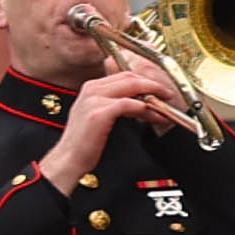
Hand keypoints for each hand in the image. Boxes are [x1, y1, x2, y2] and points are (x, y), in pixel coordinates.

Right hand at [37, 64, 184, 186]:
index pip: (123, 75)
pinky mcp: (99, 113)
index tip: (158, 89)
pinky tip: (154, 115)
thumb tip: (138, 101)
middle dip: (152, 84)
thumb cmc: (83, 143)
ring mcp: (93, 100)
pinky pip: (128, 104)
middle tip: (167, 94)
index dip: (145, 80)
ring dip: (152, 95)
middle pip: (129, 76)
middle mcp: (91, 90)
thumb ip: (114, 104)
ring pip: (131, 87)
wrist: (68, 160)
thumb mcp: (98, 116)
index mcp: (90, 88)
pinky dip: (144, 108)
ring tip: (164, 105)